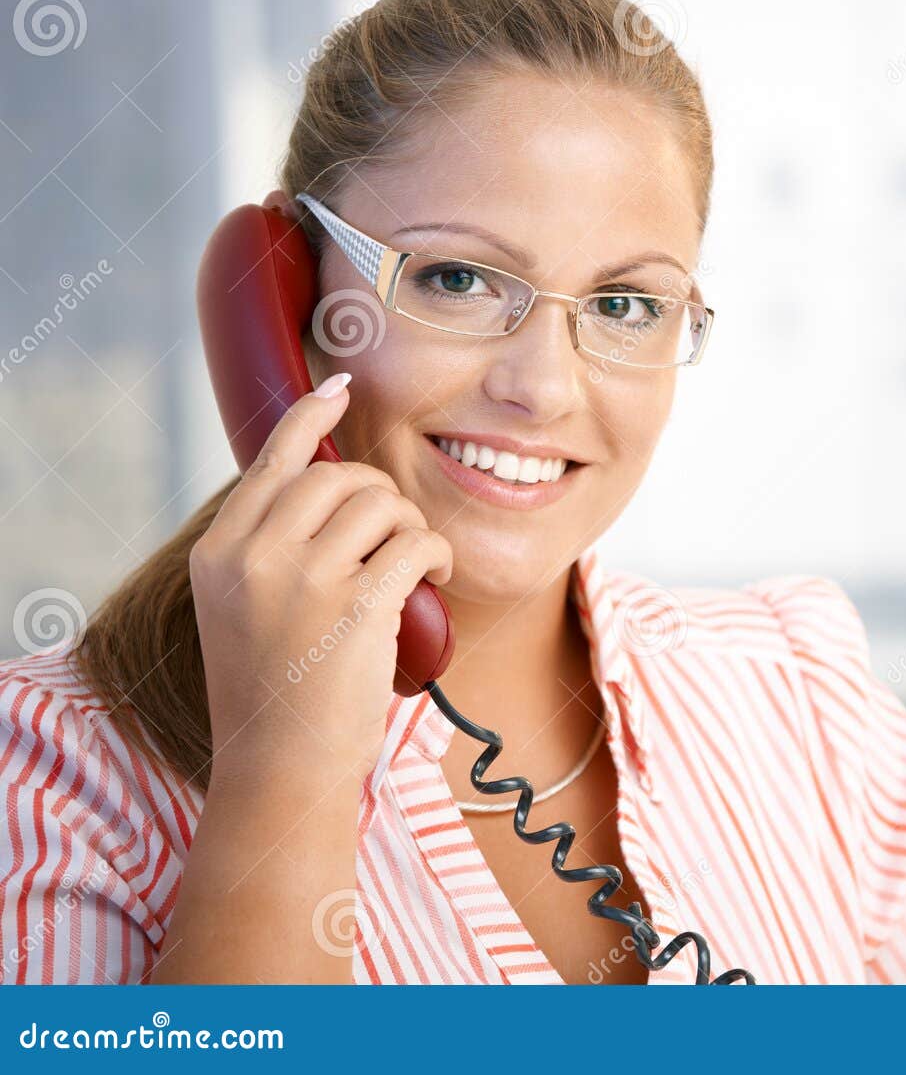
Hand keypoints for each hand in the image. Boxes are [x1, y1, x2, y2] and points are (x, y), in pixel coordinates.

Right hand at [189, 373, 452, 787]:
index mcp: (218, 553)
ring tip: (411, 562)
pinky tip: (434, 574)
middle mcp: (253, 557)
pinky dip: (435, 553)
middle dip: (378, 493)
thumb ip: (265, 549)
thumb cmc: (273, 695)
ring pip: (380, 504)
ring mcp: (302, 580)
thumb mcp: (240, 609)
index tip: (341, 387)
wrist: (279, 770)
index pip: (271, 459)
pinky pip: (414, 544)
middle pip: (337, 476)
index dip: (312, 416)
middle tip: (392, 533)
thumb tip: (322, 484)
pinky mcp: (355, 607)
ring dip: (410, 525)